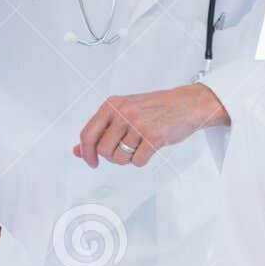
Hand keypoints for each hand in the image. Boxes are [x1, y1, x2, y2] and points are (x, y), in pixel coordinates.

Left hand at [73, 84, 230, 167]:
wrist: (186, 104)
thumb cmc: (156, 107)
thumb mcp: (124, 111)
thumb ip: (101, 129)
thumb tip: (78, 149)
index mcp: (112, 104)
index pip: (87, 134)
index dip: (86, 153)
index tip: (90, 161)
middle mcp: (123, 112)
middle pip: (103, 150)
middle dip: (112, 156)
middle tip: (124, 150)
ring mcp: (139, 124)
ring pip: (120, 158)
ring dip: (128, 158)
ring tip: (138, 146)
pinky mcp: (154, 136)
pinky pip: (138, 161)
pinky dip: (142, 160)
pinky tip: (148, 148)